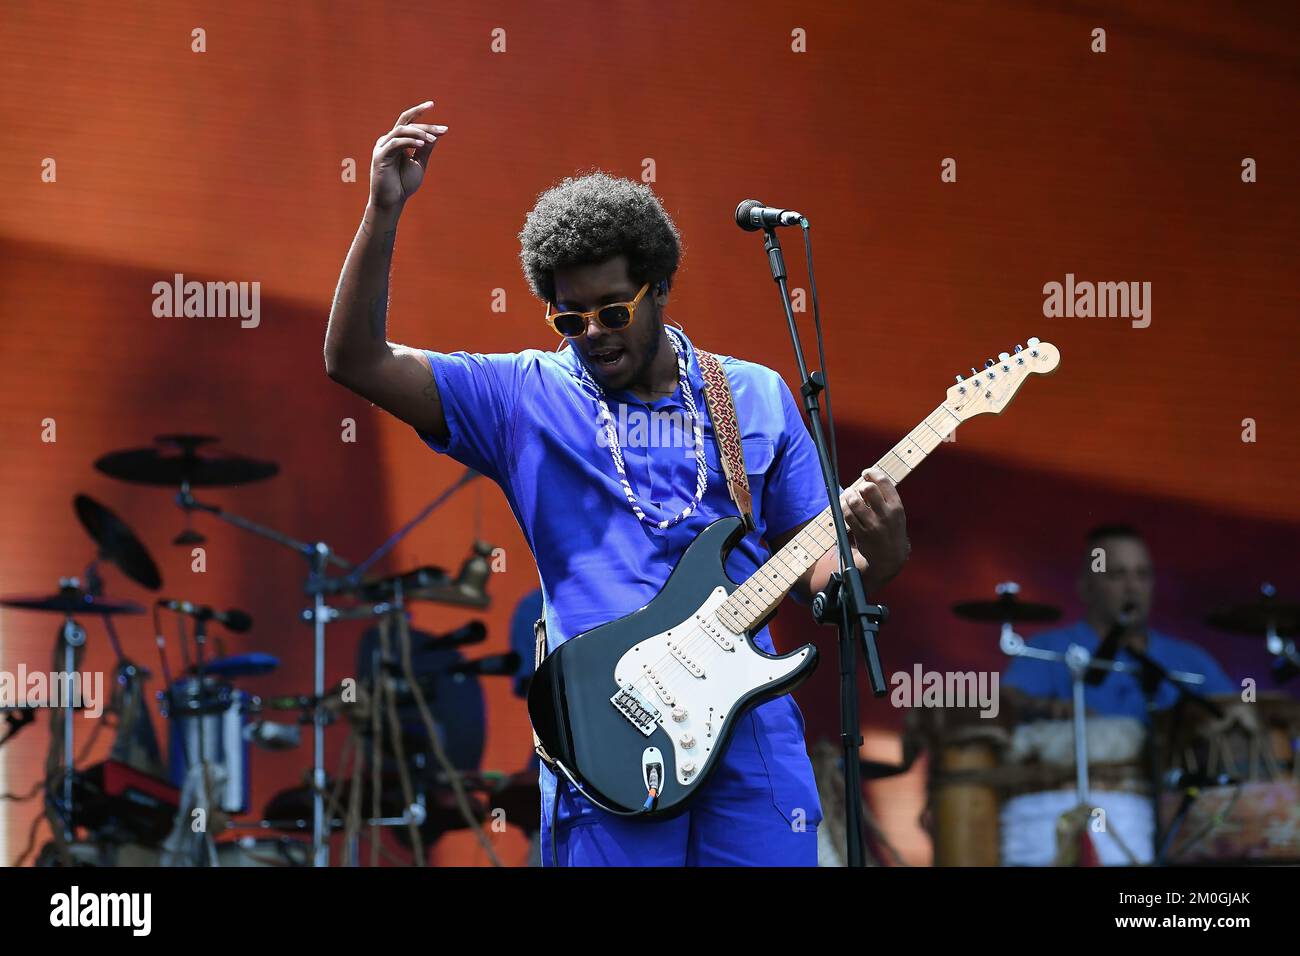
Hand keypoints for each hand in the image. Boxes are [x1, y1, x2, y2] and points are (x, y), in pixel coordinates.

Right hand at [370, 101, 448, 210]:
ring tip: (433, 140)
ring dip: (419, 133)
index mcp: (397, 141)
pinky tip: (421, 144)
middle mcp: (388, 140)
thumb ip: (425, 149)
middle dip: (425, 124)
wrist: (391, 202)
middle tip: (442, 130)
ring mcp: (382, 147)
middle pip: (406, 123)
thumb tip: (436, 134)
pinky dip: (409, 142)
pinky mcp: (380, 156)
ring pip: (401, 130)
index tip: (440, 118)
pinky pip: (395, 143)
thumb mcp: (419, 163)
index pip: (409, 123)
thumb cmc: (403, 184)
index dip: (423, 117)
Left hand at [840, 467, 909, 591]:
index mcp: (897, 506)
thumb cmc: (891, 530)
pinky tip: (844, 505)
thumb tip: (866, 480)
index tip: (866, 473)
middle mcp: (886, 514)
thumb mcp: (896, 514)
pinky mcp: (862, 534)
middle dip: (860, 485)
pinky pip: (848, 516)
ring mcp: (874, 525)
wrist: (891, 557)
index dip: (872, 473)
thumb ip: (885, 498)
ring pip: (855, 502)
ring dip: (848, 495)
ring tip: (847, 495)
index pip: (884, 482)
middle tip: (856, 488)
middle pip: (868, 489)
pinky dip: (843, 508)